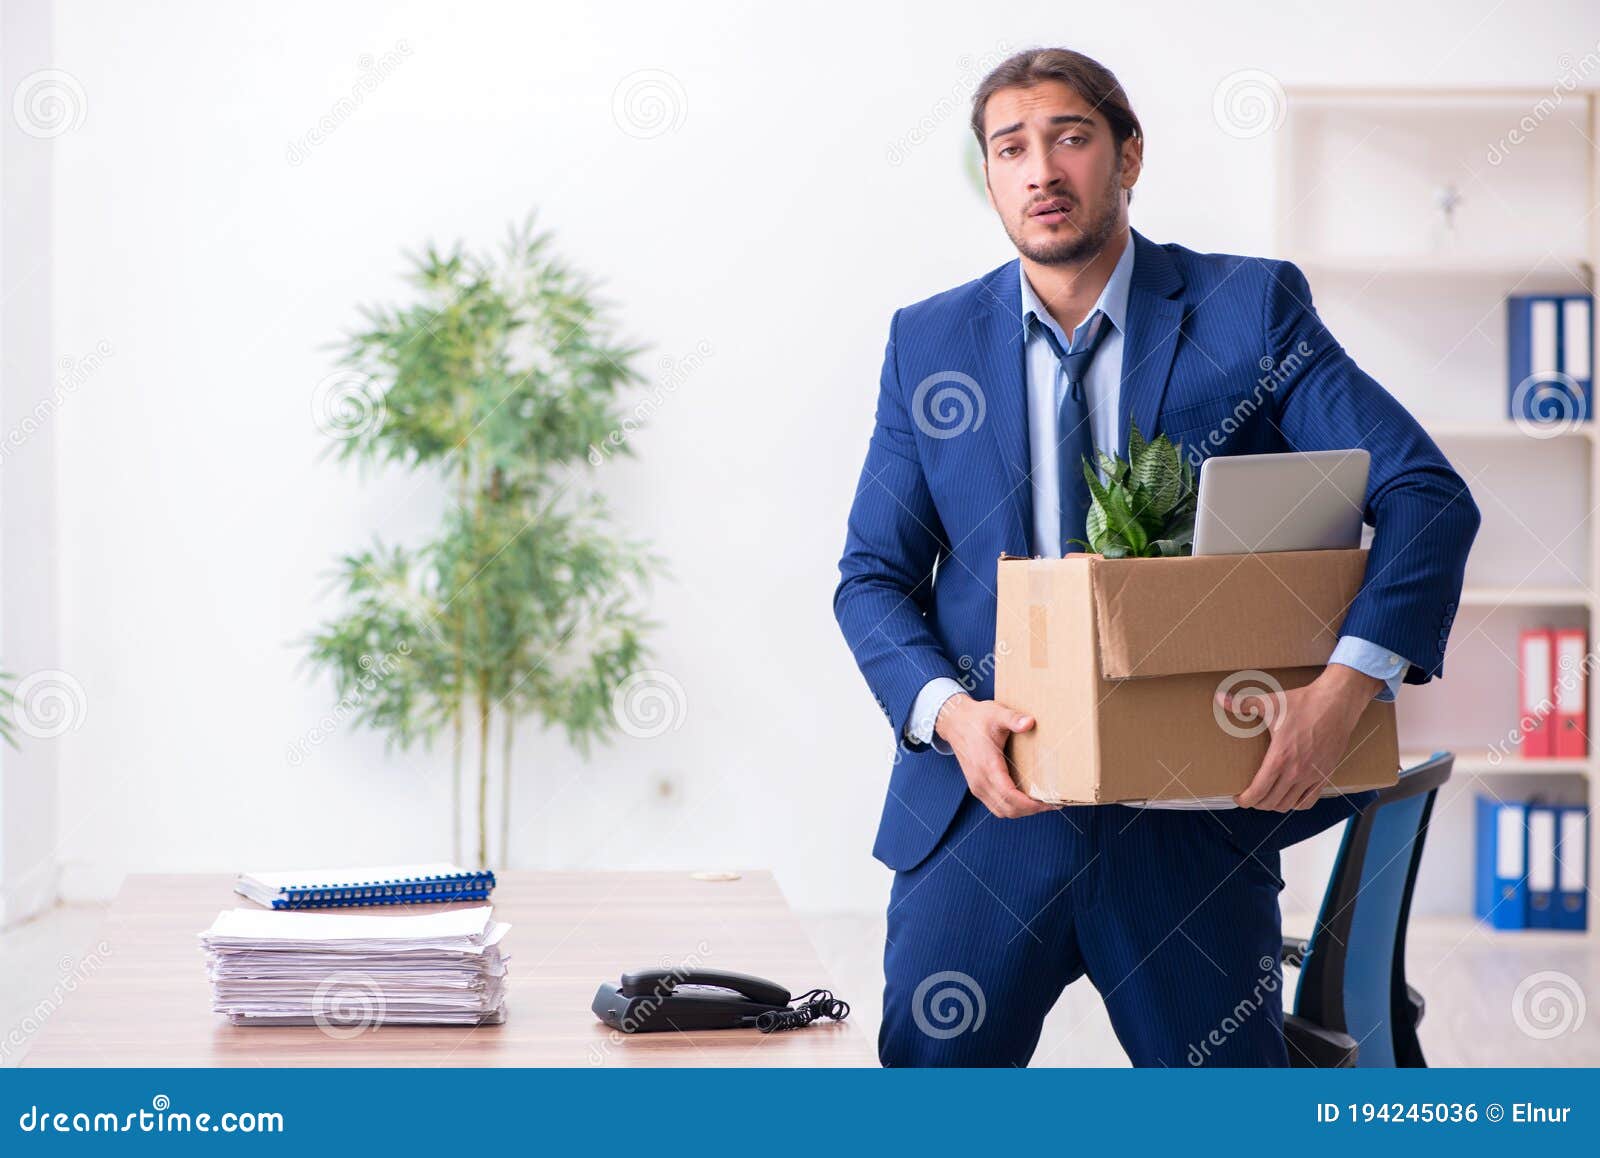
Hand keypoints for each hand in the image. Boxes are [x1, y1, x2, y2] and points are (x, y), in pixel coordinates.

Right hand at [934, 693, 1054, 818]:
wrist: (955, 722)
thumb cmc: (976, 718)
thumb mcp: (996, 714)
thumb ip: (1013, 719)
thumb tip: (1029, 722)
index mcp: (987, 766)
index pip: (1009, 796)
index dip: (1031, 804)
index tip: (1049, 802)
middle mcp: (980, 781)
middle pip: (1008, 809)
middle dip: (1031, 809)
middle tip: (1052, 802)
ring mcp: (977, 786)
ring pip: (1001, 810)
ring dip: (1022, 811)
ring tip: (1041, 803)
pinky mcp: (977, 786)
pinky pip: (996, 805)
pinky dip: (1012, 807)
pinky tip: (1025, 798)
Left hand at [1220, 664, 1381, 811]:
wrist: (1336, 704)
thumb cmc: (1304, 704)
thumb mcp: (1270, 703)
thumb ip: (1242, 704)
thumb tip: (1219, 698)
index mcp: (1279, 758)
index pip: (1258, 792)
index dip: (1245, 800)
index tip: (1238, 798)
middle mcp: (1296, 772)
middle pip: (1272, 802)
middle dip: (1257, 803)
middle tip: (1250, 796)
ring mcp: (1312, 776)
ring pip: (1289, 804)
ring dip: (1275, 805)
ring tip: (1266, 798)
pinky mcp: (1325, 775)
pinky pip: (1309, 801)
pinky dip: (1296, 804)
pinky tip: (1289, 798)